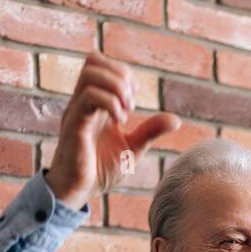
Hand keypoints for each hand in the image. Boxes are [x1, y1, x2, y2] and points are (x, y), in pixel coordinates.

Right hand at [44, 53, 181, 211]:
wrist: (79, 191)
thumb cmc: (99, 170)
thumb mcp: (132, 148)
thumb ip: (150, 131)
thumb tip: (176, 119)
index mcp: (94, 103)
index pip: (100, 63)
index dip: (123, 73)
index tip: (133, 102)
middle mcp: (83, 102)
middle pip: (93, 60)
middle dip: (120, 76)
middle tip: (131, 104)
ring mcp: (77, 111)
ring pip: (90, 74)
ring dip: (116, 87)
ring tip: (126, 113)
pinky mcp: (74, 124)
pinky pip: (88, 97)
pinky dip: (110, 103)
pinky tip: (120, 122)